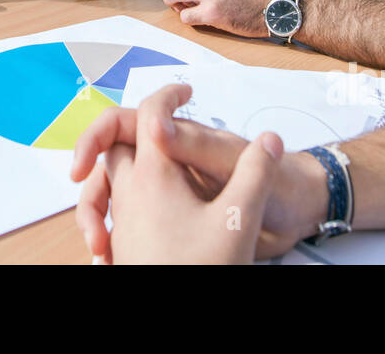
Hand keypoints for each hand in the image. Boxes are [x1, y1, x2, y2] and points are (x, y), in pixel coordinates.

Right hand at [72, 83, 322, 261]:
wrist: (303, 211)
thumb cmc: (282, 178)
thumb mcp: (237, 162)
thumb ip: (198, 143)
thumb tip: (158, 126)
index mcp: (177, 138)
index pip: (122, 125)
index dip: (95, 138)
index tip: (80, 168)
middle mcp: (167, 161)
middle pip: (109, 166)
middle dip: (92, 194)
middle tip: (94, 233)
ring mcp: (170, 191)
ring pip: (117, 199)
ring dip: (103, 221)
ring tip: (105, 253)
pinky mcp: (177, 219)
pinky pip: (135, 225)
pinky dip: (120, 240)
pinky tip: (118, 259)